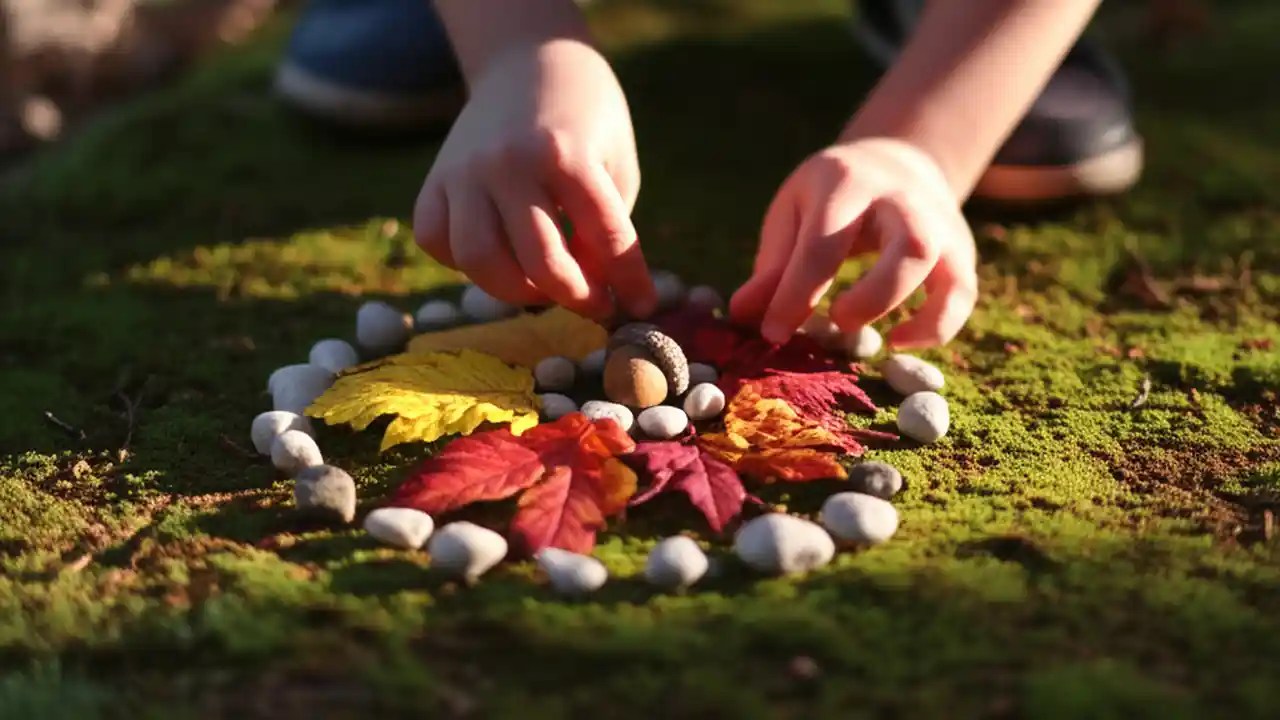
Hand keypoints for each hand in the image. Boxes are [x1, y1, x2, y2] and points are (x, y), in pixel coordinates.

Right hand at [414, 39, 655, 319]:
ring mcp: (464, 172)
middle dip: (575, 296)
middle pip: (540, 263)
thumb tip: (592, 292)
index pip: (606, 238)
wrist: (528, 60)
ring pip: (479, 260)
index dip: (629, 282)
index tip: (641, 306)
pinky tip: (496, 255)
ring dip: (516, 291)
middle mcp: (509, 163)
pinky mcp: (433, 179)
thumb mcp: (613, 164)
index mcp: (566, 153)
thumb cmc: (585, 120)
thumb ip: (605, 228)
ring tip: (542, 287)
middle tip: (593, 303)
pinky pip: (437, 241)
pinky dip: (463, 263)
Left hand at [729, 138, 977, 347]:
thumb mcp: (794, 211)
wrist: (897, 161)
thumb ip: (772, 265)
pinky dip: (936, 326)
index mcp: (846, 182)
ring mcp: (938, 222)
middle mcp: (902, 198)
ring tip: (866, 337)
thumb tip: (743, 316)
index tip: (771, 334)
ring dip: (903, 310)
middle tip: (834, 324)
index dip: (796, 295)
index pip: (824, 244)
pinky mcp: (959, 250)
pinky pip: (961, 293)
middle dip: (871, 298)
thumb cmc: (831, 194)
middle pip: (907, 247)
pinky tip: (899, 342)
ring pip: (939, 266)